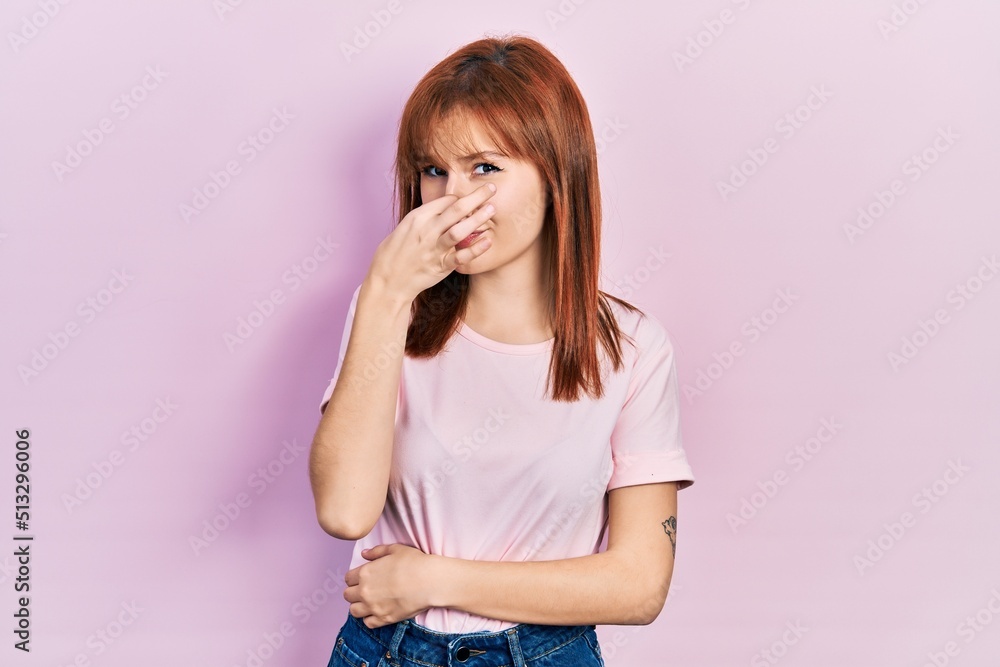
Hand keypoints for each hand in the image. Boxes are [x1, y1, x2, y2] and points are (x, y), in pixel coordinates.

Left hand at [343, 543, 441, 627]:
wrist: (429, 581)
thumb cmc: (414, 563)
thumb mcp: (395, 549)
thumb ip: (376, 551)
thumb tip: (364, 554)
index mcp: (365, 573)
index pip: (348, 578)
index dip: (354, 578)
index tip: (362, 578)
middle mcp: (365, 591)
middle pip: (347, 595)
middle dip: (354, 592)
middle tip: (366, 590)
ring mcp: (373, 607)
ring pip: (353, 611)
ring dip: (359, 606)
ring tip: (370, 602)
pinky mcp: (383, 619)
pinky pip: (367, 623)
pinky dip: (370, 619)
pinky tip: (378, 612)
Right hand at [366, 184, 496, 302]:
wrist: (387, 279)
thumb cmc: (396, 251)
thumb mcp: (406, 227)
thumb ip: (427, 217)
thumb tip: (445, 206)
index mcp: (418, 217)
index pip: (446, 201)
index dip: (462, 197)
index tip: (474, 198)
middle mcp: (427, 230)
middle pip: (456, 209)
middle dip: (476, 196)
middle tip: (491, 189)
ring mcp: (434, 249)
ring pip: (459, 230)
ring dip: (477, 218)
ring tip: (492, 209)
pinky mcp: (440, 266)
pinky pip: (461, 256)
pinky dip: (475, 249)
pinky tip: (487, 241)